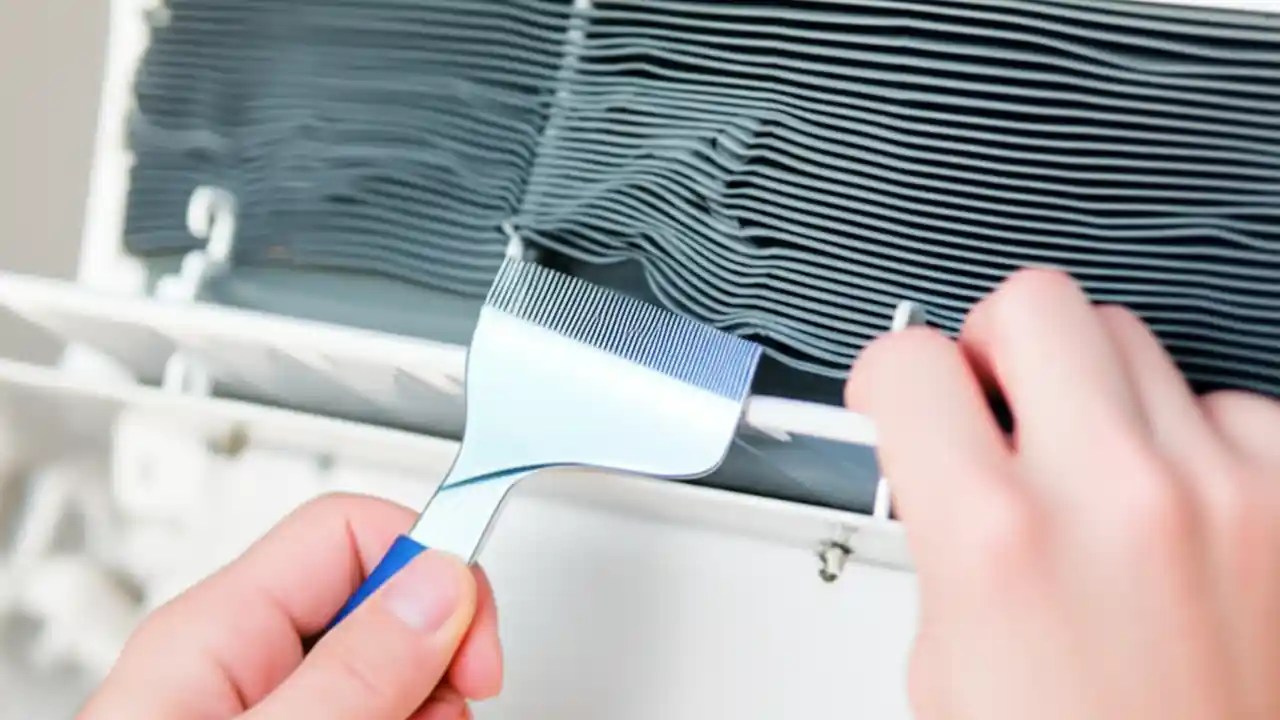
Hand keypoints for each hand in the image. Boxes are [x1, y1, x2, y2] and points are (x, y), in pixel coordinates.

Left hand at [80, 494, 501, 719]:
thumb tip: (438, 581)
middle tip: (454, 702)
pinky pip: (380, 705)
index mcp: (215, 632)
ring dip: (432, 698)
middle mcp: (242, 662)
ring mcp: (271, 706)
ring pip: (393, 662)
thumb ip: (352, 669)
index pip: (349, 529)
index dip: (430, 562)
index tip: (476, 634)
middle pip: (385, 599)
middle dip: (439, 649)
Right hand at [847, 269, 1279, 719]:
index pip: (909, 363)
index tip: (901, 397)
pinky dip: (1191, 440)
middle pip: (1033, 302)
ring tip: (1088, 468)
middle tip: (996, 403)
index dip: (888, 376)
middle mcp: (1113, 495)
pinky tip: (1174, 508)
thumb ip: (941, 537)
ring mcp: (1220, 493)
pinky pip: (1228, 405)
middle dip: (996, 346)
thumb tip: (944, 463)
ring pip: (1129, 337)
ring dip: (1090, 391)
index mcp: (995, 540)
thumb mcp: (949, 664)